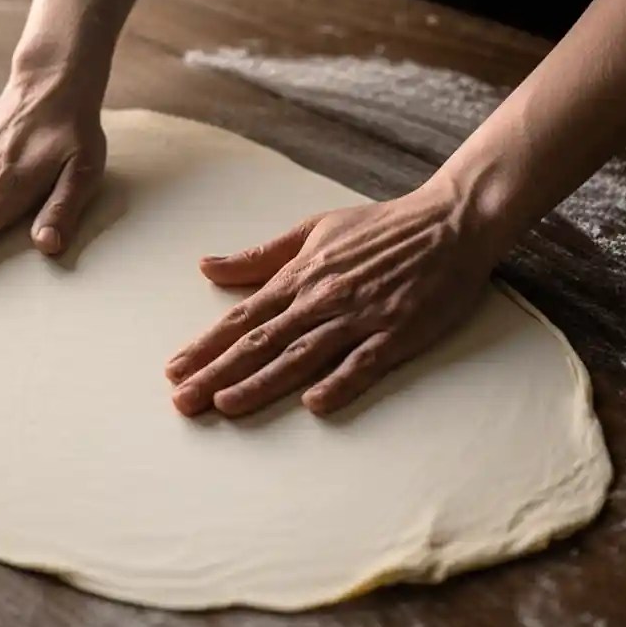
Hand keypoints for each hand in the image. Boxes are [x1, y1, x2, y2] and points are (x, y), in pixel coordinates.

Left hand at [165, 183, 499, 416]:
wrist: (451, 221)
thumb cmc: (380, 228)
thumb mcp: (313, 231)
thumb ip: (260, 257)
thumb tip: (207, 266)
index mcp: (301, 276)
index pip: (242, 317)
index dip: (206, 346)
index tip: (174, 370)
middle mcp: (322, 298)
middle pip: (261, 342)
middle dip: (218, 373)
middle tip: (183, 401)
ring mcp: (360, 316)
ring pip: (302, 355)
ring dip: (262, 382)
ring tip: (226, 405)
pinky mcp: (397, 331)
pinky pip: (364, 361)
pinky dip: (339, 381)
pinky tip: (313, 404)